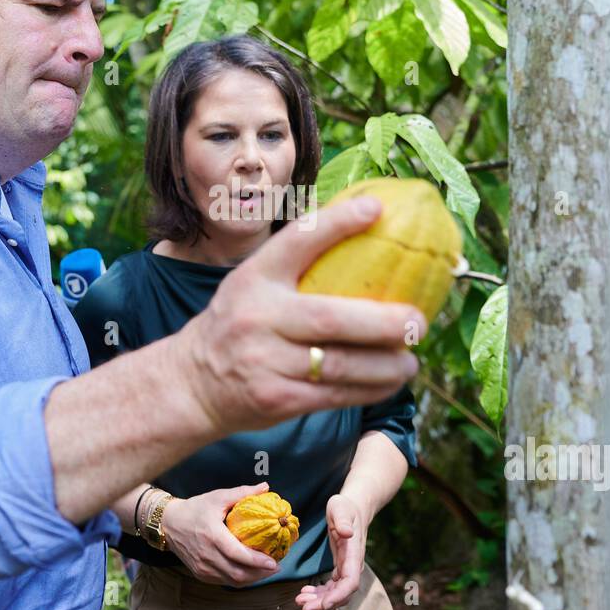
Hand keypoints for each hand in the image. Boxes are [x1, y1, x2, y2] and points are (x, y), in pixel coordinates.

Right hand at [160, 482, 280, 586]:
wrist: (169, 523)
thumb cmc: (196, 508)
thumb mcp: (218, 497)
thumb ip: (242, 492)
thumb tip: (266, 487)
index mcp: (211, 535)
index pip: (236, 553)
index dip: (256, 561)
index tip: (274, 561)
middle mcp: (206, 554)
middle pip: (237, 573)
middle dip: (260, 574)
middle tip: (276, 566)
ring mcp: (202, 567)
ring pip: (232, 581)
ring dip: (252, 578)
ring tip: (266, 570)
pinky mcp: (200, 574)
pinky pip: (224, 581)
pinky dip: (240, 579)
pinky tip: (251, 572)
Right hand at [178, 196, 423, 435]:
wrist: (192, 383)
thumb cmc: (239, 322)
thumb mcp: (253, 283)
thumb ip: (297, 264)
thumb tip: (365, 228)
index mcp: (254, 278)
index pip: (297, 242)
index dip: (337, 223)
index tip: (377, 209)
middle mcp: (258, 317)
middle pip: (332, 318)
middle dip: (384, 322)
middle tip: (418, 321)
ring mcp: (265, 362)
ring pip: (342, 364)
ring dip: (387, 364)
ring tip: (411, 357)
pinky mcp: (277, 399)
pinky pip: (336, 396)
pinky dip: (371, 389)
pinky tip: (392, 381)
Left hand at [295, 494, 365, 609]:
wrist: (353, 508)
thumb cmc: (345, 507)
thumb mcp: (341, 508)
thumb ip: (343, 520)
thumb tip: (346, 533)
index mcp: (354, 553)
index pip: (350, 582)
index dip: (338, 596)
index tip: (323, 605)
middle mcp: (353, 565)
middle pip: (343, 593)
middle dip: (324, 604)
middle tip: (304, 608)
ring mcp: (347, 568)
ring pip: (336, 593)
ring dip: (320, 601)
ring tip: (300, 601)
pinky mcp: (341, 567)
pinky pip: (332, 587)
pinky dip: (320, 594)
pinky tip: (305, 593)